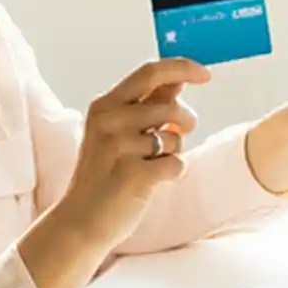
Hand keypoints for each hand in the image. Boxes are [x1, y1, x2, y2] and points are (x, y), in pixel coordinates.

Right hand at [59, 58, 209, 250]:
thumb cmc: (105, 173)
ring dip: (174, 151)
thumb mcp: (117, 132)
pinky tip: (153, 181)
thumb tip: (179, 79)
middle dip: (186, 117)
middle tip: (185, 130)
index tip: (206, 74)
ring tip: (153, 163)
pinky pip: (176, 163)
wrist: (81, 220)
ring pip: (174, 137)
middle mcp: (108, 120)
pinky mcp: (132, 174)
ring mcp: (118, 147)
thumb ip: (147, 104)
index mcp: (105, 105)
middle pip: (169, 104)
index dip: (182, 67)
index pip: (150, 72)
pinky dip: (174, 172)